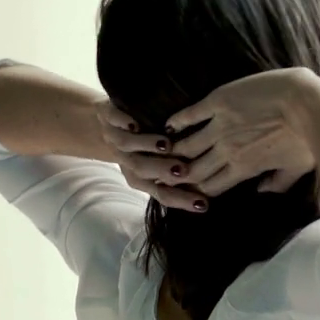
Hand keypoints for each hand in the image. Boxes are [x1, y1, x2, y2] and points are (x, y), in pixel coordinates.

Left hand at [95, 100, 209, 211]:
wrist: (111, 119)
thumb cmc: (147, 141)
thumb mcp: (164, 158)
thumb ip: (182, 170)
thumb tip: (214, 183)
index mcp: (142, 176)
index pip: (162, 194)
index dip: (181, 200)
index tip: (203, 203)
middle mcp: (127, 160)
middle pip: (142, 172)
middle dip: (162, 172)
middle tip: (183, 170)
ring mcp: (114, 139)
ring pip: (127, 147)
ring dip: (146, 147)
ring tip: (165, 144)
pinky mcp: (106, 116)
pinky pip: (111, 121)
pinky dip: (121, 123)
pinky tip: (133, 124)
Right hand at [163, 67, 319, 196]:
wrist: (308, 104)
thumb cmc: (308, 138)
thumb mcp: (296, 168)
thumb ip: (278, 183)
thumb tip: (263, 192)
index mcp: (244, 169)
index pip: (212, 187)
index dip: (197, 192)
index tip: (187, 192)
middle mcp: (226, 151)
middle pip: (194, 170)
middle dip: (179, 176)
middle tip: (166, 175)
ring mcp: (220, 126)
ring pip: (187, 145)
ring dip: (174, 152)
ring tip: (162, 153)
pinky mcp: (220, 102)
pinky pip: (191, 114)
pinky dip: (178, 121)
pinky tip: (168, 125)